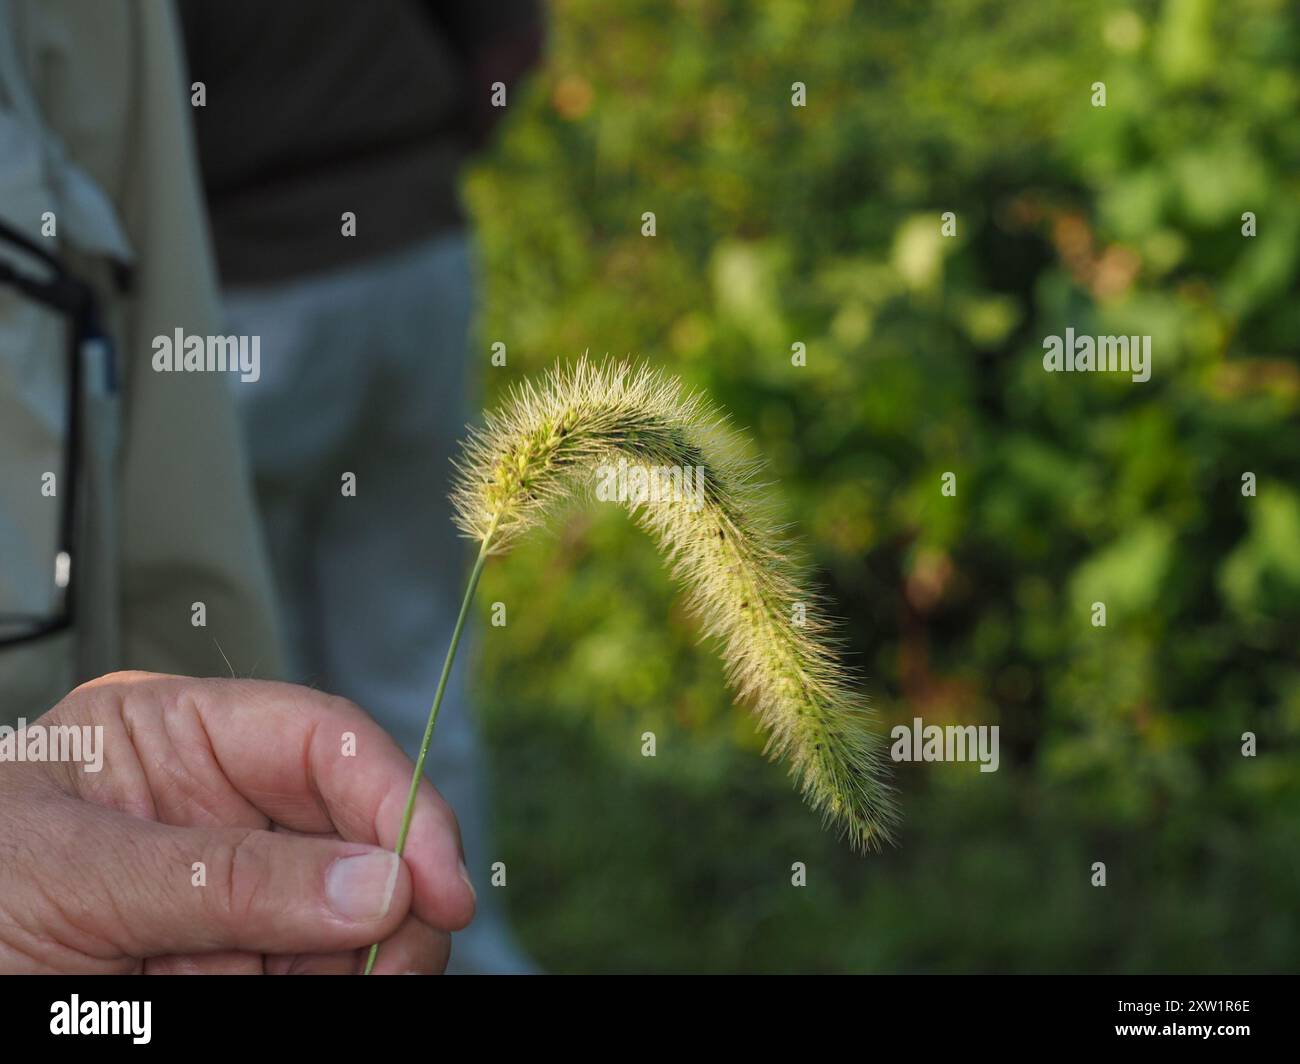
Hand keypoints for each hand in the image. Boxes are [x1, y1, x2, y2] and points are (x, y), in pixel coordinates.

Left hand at [0, 672, 475, 972]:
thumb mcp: (69, 875)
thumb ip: (221, 876)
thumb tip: (376, 883)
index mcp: (175, 739)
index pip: (319, 738)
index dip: (395, 795)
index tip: (434, 877)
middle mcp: (218, 807)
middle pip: (357, 826)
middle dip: (394, 889)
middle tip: (402, 959)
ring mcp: (231, 891)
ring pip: (355, 908)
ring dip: (369, 953)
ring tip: (346, 987)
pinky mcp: (234, 962)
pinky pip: (317, 968)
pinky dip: (335, 984)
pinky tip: (312, 992)